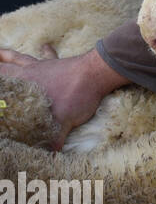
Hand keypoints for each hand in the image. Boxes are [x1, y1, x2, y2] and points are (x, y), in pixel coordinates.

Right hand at [0, 47, 129, 150]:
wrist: (98, 73)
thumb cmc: (78, 94)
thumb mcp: (64, 121)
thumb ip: (54, 139)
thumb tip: (49, 158)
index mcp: (25, 85)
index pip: (3, 84)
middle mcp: (29, 73)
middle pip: (4, 68)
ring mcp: (43, 66)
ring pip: (18, 58)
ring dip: (6, 55)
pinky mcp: (58, 62)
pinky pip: (47, 54)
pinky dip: (45, 51)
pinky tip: (45, 45)